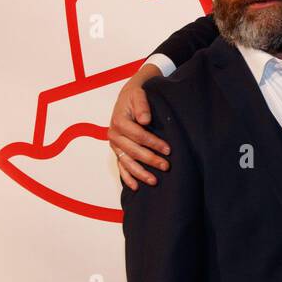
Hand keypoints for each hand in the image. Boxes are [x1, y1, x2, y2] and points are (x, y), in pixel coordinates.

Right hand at [109, 65, 169, 189]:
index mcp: (119, 121)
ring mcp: (115, 144)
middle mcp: (114, 134)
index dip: (153, 143)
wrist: (128, 96)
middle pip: (133, 151)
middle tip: (166, 166)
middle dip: (150, 159)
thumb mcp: (139, 94)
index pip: (138, 135)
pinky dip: (127, 177)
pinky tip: (136, 187)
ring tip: (154, 181)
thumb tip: (145, 120)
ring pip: (126, 162)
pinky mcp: (117, 150)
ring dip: (140, 173)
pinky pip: (121, 166)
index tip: (168, 149)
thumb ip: (142, 105)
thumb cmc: (136, 95)